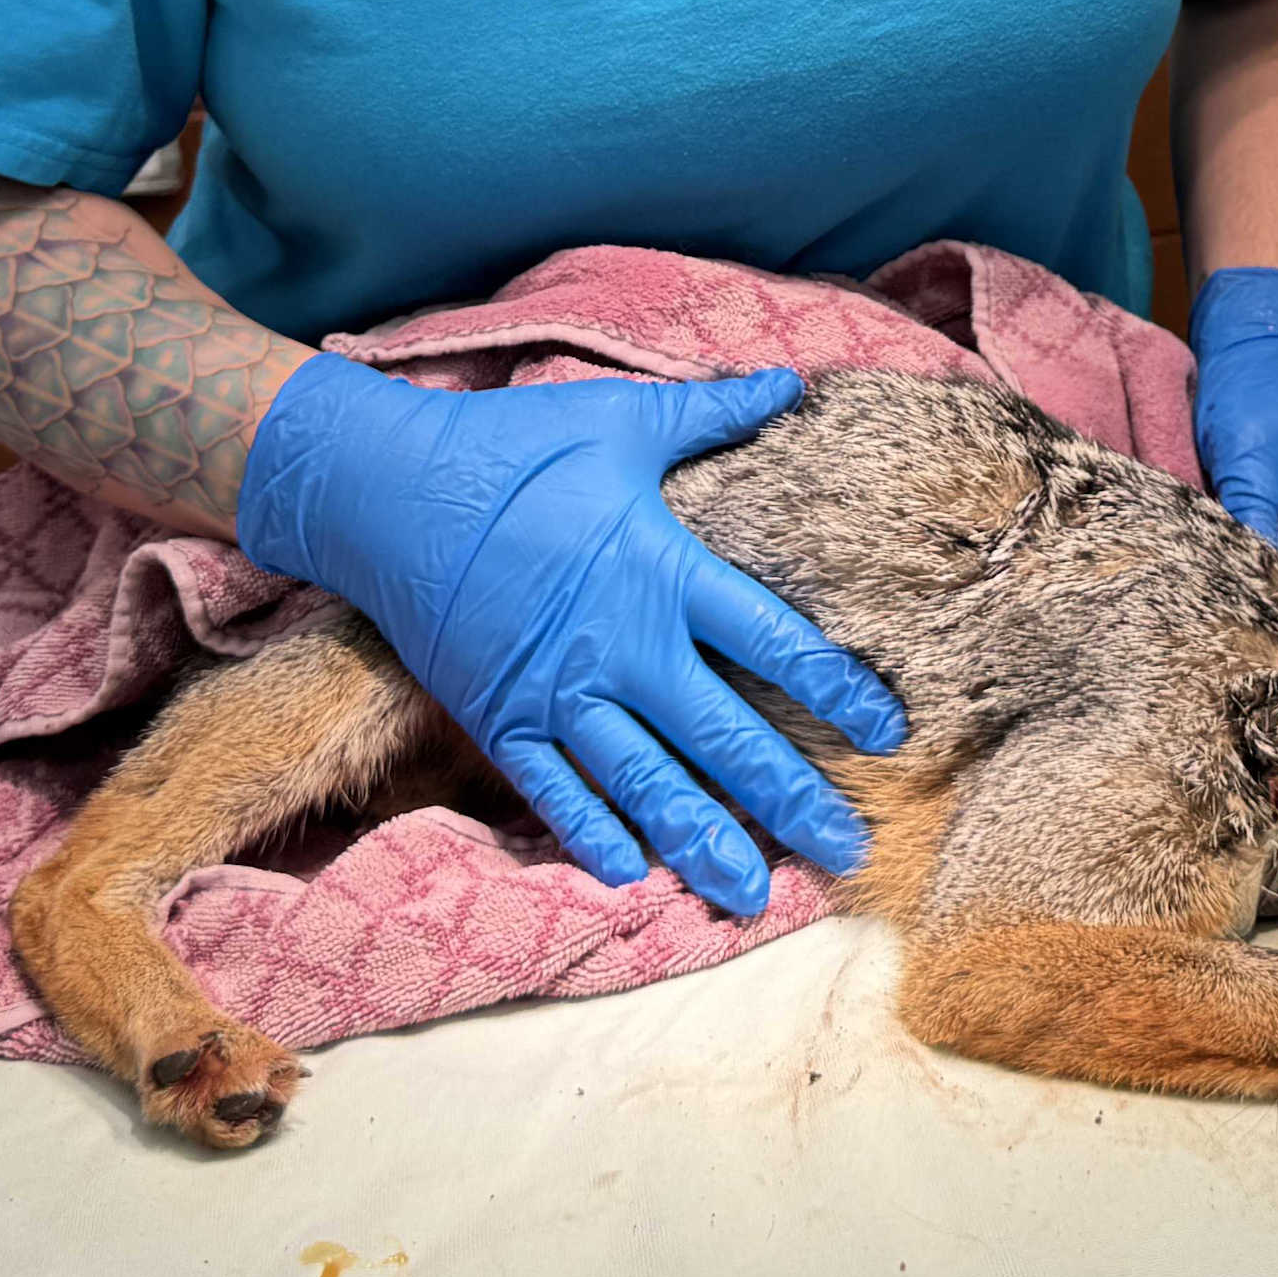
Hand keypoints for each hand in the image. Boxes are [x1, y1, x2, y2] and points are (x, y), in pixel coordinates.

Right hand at [232, 356, 904, 915]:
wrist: (387, 489)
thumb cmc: (513, 447)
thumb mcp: (621, 419)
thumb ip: (714, 412)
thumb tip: (792, 382)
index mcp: (663, 571)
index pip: (775, 641)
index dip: (838, 691)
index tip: (891, 735)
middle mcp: (621, 646)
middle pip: (726, 738)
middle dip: (791, 799)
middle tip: (848, 851)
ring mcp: (558, 692)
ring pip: (647, 785)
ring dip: (704, 841)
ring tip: (753, 894)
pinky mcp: (498, 718)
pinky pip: (556, 793)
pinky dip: (593, 835)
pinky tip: (629, 876)